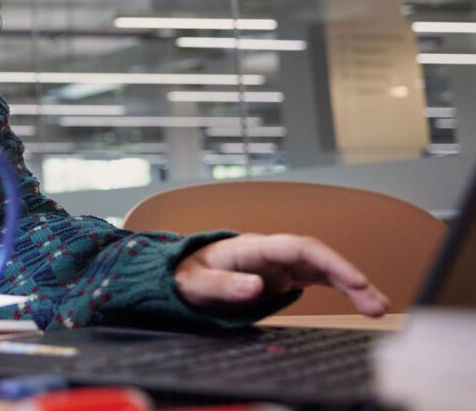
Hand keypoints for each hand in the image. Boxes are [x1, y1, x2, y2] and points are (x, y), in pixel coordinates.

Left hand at [174, 233, 389, 316]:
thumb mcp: (195, 283)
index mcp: (252, 248)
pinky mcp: (282, 277)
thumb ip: (223, 285)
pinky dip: (340, 290)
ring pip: (323, 269)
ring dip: (352, 286)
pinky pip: (318, 279)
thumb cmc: (186, 276)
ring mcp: (278, 264)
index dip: (330, 262)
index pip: (300, 248)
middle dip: (350, 278)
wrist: (180, 276)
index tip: (355, 281)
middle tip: (377, 305)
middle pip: (318, 258)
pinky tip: (362, 302)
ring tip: (379, 309)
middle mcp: (270, 253)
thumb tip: (255, 286)